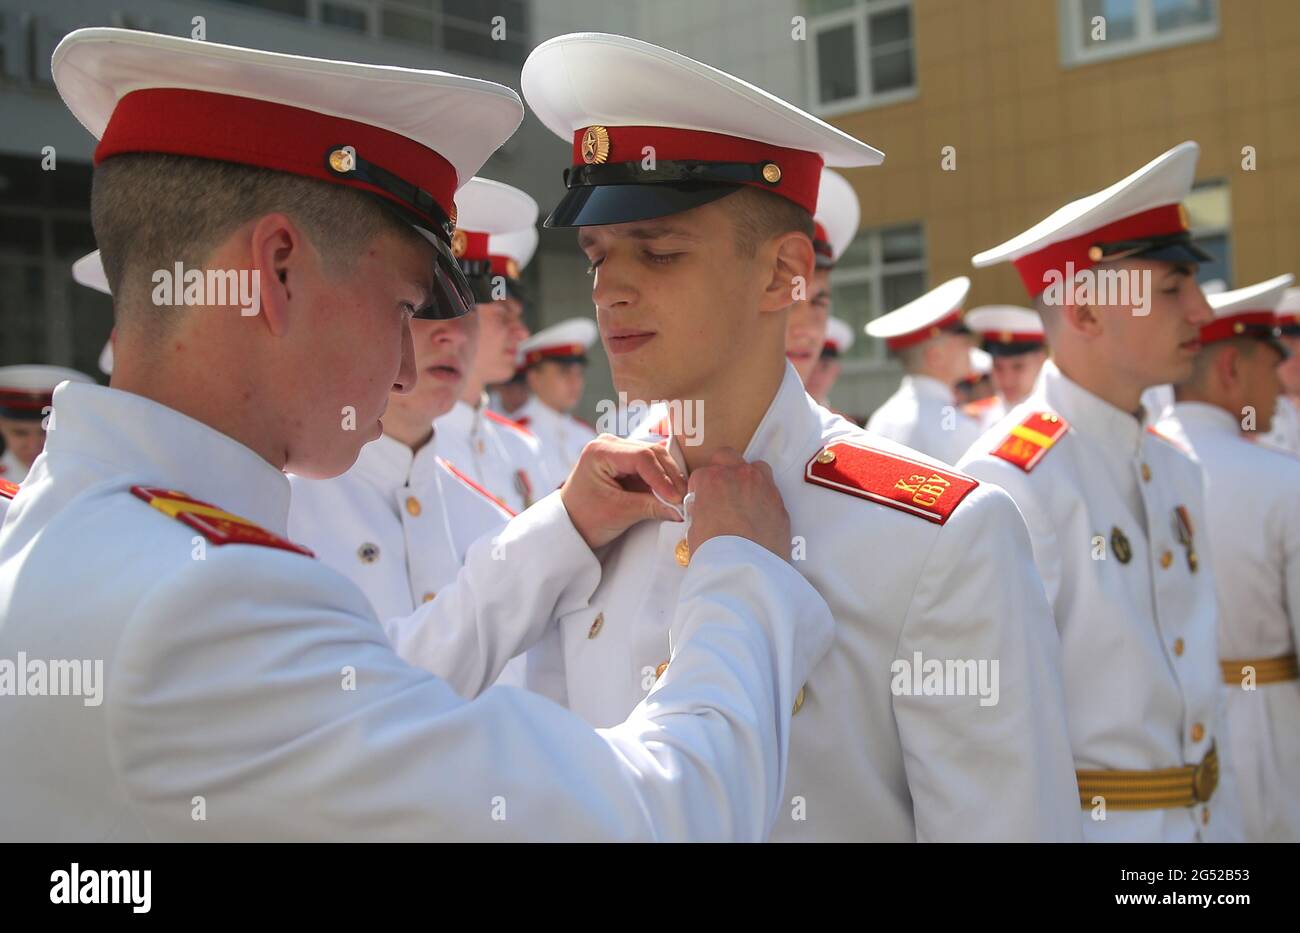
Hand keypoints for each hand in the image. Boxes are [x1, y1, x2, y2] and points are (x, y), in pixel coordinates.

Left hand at [560, 435, 686, 548]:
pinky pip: (651, 466)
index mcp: (600, 451)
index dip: (663, 478)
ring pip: (655, 458)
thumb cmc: (585, 518)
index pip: (642, 457)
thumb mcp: (619, 513)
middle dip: (670, 476)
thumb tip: (681, 510)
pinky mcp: (626, 461)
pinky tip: (672, 493)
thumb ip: (651, 507)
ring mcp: (618, 450)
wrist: (570, 526)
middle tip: (684, 499)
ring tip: (680, 498)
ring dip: (669, 478)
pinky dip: (662, 479)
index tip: (676, 498)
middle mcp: (609, 443)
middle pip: (651, 453)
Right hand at [686, 448, 791, 561]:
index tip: (700, 501)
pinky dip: (763, 497)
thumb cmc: (715, 552)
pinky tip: (757, 514)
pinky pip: (770, 489)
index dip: (698, 490)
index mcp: (711, 480)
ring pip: (755, 468)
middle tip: (718, 489)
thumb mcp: (694, 531)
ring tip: (742, 497)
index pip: (700, 476)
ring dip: (747, 477)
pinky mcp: (779, 502)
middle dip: (720, 468)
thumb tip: (704, 513)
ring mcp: (762, 486)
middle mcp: (738, 475)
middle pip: (726, 456)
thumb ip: (700, 513)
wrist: (746, 569)